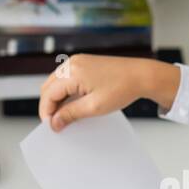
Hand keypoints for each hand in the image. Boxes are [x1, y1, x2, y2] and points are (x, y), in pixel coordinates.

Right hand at [37, 55, 179, 131]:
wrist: (141, 75)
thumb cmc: (122, 89)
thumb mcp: (94, 107)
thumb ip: (71, 114)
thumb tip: (54, 123)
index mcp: (72, 72)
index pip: (49, 94)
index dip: (47, 112)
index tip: (52, 127)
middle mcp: (72, 63)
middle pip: (48, 87)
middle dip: (49, 106)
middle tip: (56, 124)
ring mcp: (78, 61)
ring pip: (56, 82)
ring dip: (56, 98)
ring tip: (65, 116)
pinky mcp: (84, 63)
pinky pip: (66, 78)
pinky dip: (65, 91)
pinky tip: (72, 103)